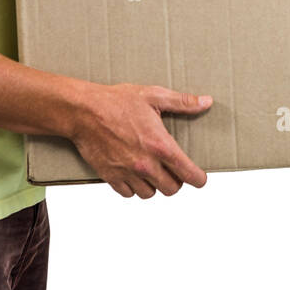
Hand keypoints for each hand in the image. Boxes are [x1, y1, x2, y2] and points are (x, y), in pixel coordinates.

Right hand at [69, 82, 212, 197]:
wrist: (83, 111)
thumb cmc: (117, 101)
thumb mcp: (154, 95)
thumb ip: (183, 102)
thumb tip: (206, 102)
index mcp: (161, 146)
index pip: (189, 174)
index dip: (199, 179)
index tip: (200, 178)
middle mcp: (146, 164)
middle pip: (172, 189)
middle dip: (176, 181)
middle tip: (172, 169)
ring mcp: (128, 173)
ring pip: (150, 194)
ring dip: (154, 185)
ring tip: (152, 170)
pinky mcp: (111, 177)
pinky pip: (128, 194)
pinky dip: (133, 187)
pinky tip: (133, 173)